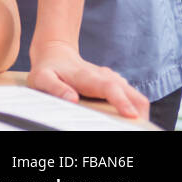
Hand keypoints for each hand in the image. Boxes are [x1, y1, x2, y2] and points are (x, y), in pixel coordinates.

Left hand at [27, 39, 148, 119]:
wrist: (55, 53)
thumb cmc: (48, 68)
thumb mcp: (43, 77)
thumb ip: (55, 88)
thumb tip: (72, 99)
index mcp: (89, 77)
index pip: (110, 88)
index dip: (122, 101)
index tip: (131, 115)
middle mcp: (106, 77)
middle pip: (133, 94)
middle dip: (139, 112)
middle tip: (134, 129)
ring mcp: (113, 81)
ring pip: (136, 97)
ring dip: (138, 112)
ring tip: (128, 128)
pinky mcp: (115, 85)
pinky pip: (132, 98)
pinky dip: (134, 110)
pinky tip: (124, 121)